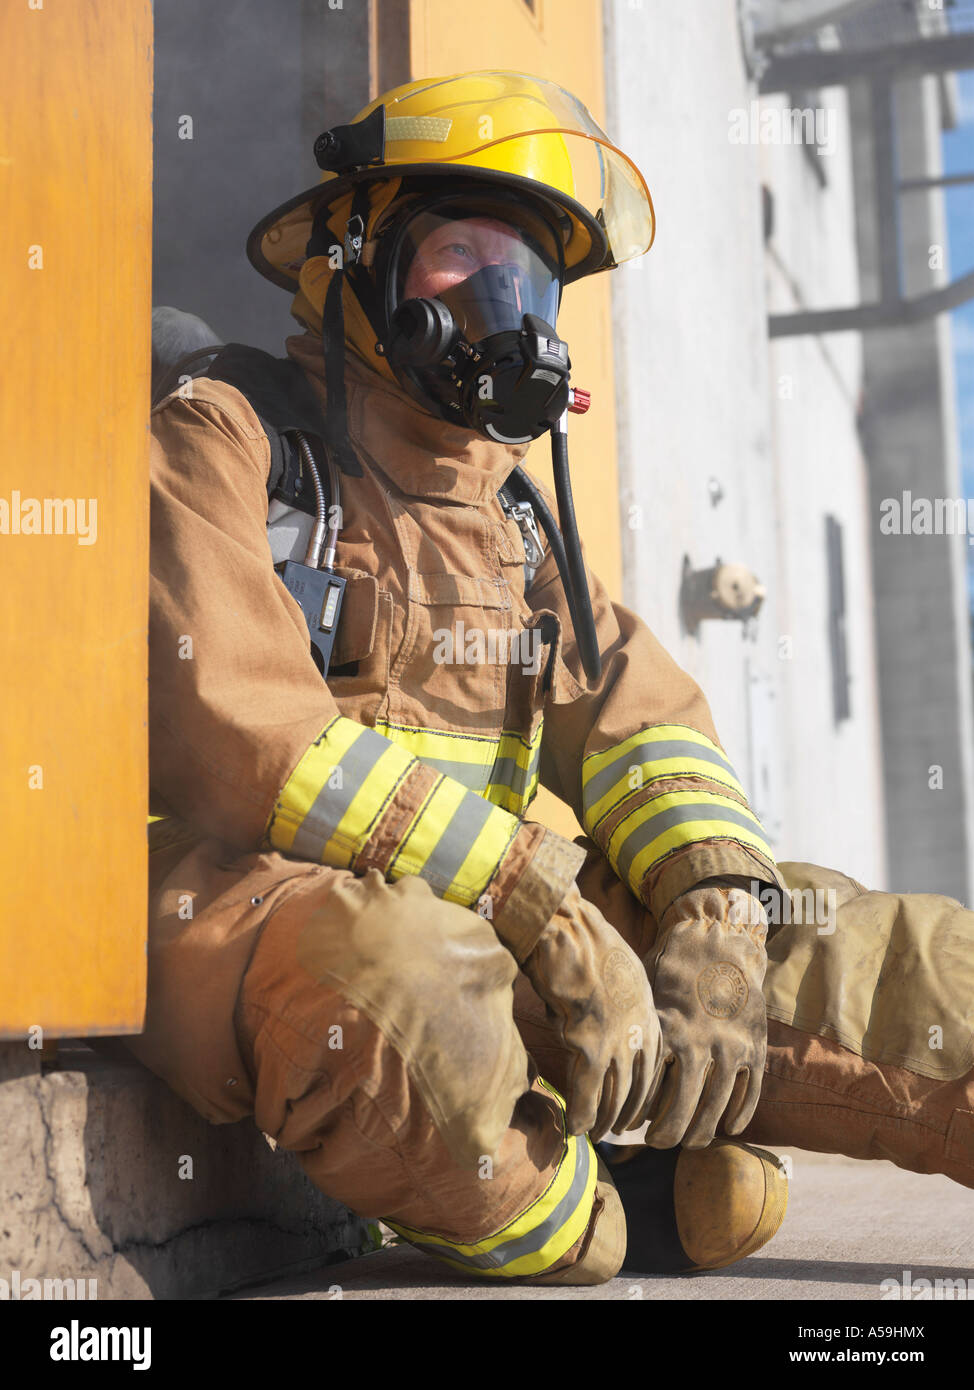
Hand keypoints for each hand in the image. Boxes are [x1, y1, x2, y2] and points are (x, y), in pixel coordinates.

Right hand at [522, 883, 662, 1140]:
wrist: (567, 927)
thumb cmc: (585, 942)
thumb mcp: (621, 972)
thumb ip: (623, 1003)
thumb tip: (609, 1023)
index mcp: (648, 1012)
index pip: (654, 1065)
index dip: (646, 1091)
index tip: (640, 1107)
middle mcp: (638, 1030)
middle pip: (641, 1085)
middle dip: (630, 1112)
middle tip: (621, 1131)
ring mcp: (616, 1040)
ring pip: (617, 1095)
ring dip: (607, 1119)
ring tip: (597, 1134)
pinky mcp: (589, 1045)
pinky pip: (588, 1092)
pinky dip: (582, 1113)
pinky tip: (576, 1127)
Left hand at [641, 883, 767, 1149]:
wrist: (721, 937)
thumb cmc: (673, 964)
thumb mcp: (647, 993)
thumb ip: (634, 1027)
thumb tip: (604, 1058)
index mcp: (668, 1031)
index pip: (649, 1091)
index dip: (636, 1117)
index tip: (626, 1128)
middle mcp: (700, 1044)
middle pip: (683, 1111)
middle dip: (667, 1135)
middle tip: (656, 1143)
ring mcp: (731, 1048)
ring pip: (716, 1108)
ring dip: (700, 1132)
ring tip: (689, 1141)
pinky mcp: (755, 1047)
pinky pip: (748, 1093)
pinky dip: (739, 1114)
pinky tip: (728, 1127)